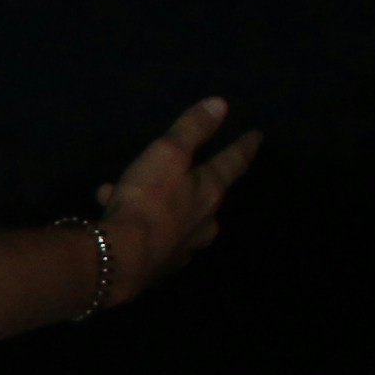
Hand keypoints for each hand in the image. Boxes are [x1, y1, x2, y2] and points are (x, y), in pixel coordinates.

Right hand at [97, 98, 261, 305]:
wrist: (121, 259)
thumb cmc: (148, 200)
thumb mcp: (167, 154)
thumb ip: (192, 129)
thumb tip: (220, 105)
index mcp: (210, 192)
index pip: (233, 163)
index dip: (244, 147)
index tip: (256, 137)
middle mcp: (205, 223)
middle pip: (208, 199)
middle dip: (196, 186)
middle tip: (183, 175)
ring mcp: (184, 249)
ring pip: (176, 221)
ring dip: (159, 206)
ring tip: (128, 196)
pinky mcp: (160, 269)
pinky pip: (155, 240)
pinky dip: (142, 227)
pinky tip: (118, 223)